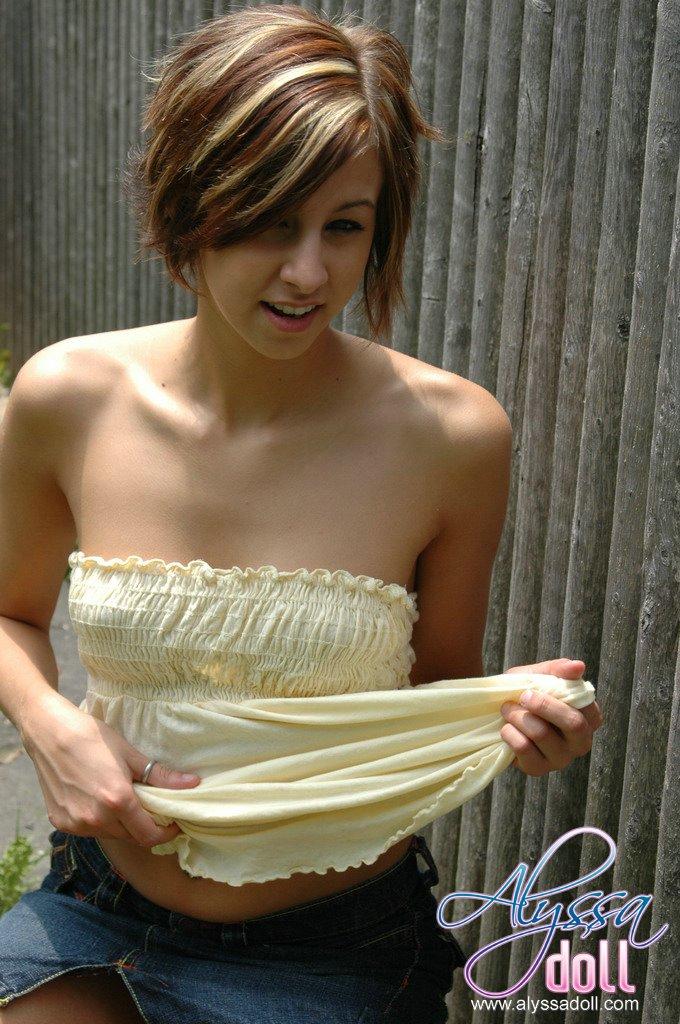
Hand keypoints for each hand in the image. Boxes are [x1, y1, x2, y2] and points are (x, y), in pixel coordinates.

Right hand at [23, 695, 200, 847]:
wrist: (48, 733)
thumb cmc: (92, 737)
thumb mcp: (130, 754)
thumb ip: (161, 776)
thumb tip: (194, 784)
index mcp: (117, 801)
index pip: (149, 835)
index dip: (166, 833)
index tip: (173, 822)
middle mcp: (95, 819)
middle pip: (131, 837)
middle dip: (145, 826)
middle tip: (150, 806)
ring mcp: (76, 824)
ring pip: (110, 835)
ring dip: (122, 824)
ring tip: (124, 799)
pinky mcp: (60, 823)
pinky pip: (89, 829)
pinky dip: (100, 820)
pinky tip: (99, 799)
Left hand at [499, 657, 602, 776]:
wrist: (497, 711)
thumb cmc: (525, 692)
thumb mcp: (539, 675)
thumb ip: (558, 670)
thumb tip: (578, 666)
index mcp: (588, 718)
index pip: (589, 708)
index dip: (562, 695)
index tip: (535, 688)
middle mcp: (580, 742)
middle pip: (574, 724)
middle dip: (543, 706)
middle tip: (523, 696)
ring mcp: (561, 759)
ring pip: (543, 734)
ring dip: (518, 716)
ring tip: (507, 708)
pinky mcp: (538, 769)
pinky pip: (524, 749)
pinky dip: (510, 733)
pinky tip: (505, 728)